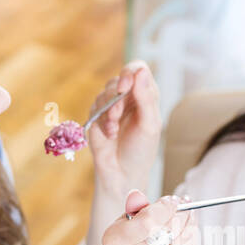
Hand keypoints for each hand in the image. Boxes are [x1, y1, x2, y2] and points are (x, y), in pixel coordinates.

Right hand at [87, 61, 160, 195]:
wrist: (122, 174)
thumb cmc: (141, 151)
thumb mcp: (149, 125)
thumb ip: (146, 98)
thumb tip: (141, 72)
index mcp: (146, 95)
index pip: (138, 70)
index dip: (130, 72)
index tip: (125, 87)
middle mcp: (128, 97)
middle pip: (118, 79)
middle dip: (116, 97)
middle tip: (117, 114)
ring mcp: (111, 106)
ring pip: (104, 93)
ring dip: (109, 111)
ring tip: (114, 130)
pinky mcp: (97, 116)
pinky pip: (94, 107)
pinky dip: (102, 121)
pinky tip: (110, 135)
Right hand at [92, 191, 197, 244]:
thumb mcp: (119, 230)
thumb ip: (134, 211)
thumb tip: (145, 196)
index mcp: (116, 244)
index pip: (149, 220)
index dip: (166, 206)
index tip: (173, 200)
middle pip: (169, 229)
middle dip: (181, 213)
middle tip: (185, 203)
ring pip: (183, 240)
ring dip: (189, 224)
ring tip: (188, 215)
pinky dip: (190, 239)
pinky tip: (186, 233)